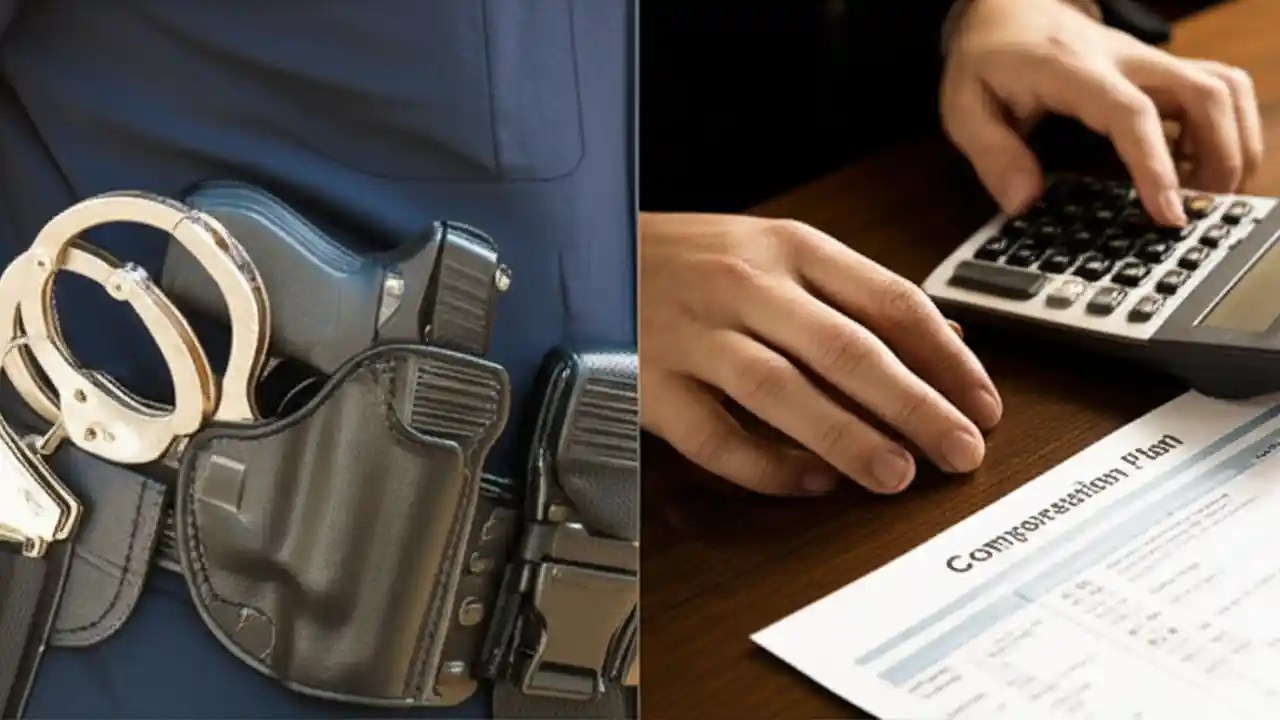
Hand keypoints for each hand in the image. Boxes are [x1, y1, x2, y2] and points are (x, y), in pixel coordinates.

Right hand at [639, 212, 1001, 496]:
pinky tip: (808, 482)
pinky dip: (767, 466)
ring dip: (849, 438)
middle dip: (916, 406)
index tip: (982, 404)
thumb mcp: (772, 251)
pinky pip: (717, 437)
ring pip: (785, 392)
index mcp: (788, 247)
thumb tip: (944, 343)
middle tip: (961, 451)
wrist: (585, 253)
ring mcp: (696, 336)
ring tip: (897, 475)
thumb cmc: (687, 258)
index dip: (947, 359)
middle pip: (849, 349)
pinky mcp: (652, 384)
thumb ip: (853, 294)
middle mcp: (746, 286)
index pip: (889, 301)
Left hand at [941, 0, 1262, 224]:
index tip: (1167, 211)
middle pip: (1205, 94)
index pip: (1130, 113)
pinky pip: (1215, 90)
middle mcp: (1125, 60)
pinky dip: (1222, 130)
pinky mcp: (1159, 70)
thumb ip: (991, 154)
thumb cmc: (987, 58)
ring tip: (1207, 192)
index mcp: (1074, 71)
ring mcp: (1149, 62)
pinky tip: (1192, 167)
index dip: (1155, 165)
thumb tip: (1024, 202)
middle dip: (1220, 156)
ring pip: (1224, 88)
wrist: (1009, 9)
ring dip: (1232, 142)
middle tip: (1200, 210)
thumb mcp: (964, 105)